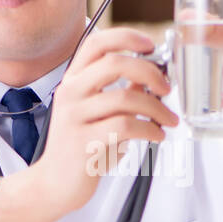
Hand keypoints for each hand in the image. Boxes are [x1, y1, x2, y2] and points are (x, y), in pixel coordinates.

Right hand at [32, 28, 178, 214]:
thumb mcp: (98, 113)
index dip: (126, 37)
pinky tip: (156, 135)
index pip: (96, 43)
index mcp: (73, 80)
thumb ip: (121, 91)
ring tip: (167, 120)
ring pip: (126, 98)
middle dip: (150, 72)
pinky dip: (150, 129)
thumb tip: (152, 76)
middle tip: (166, 88)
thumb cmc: (80, 146)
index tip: (150, 46)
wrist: (55, 184)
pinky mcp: (84, 142)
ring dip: (157, 108)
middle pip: (115, 63)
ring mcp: (74, 117)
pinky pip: (126, 127)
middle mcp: (70, 93)